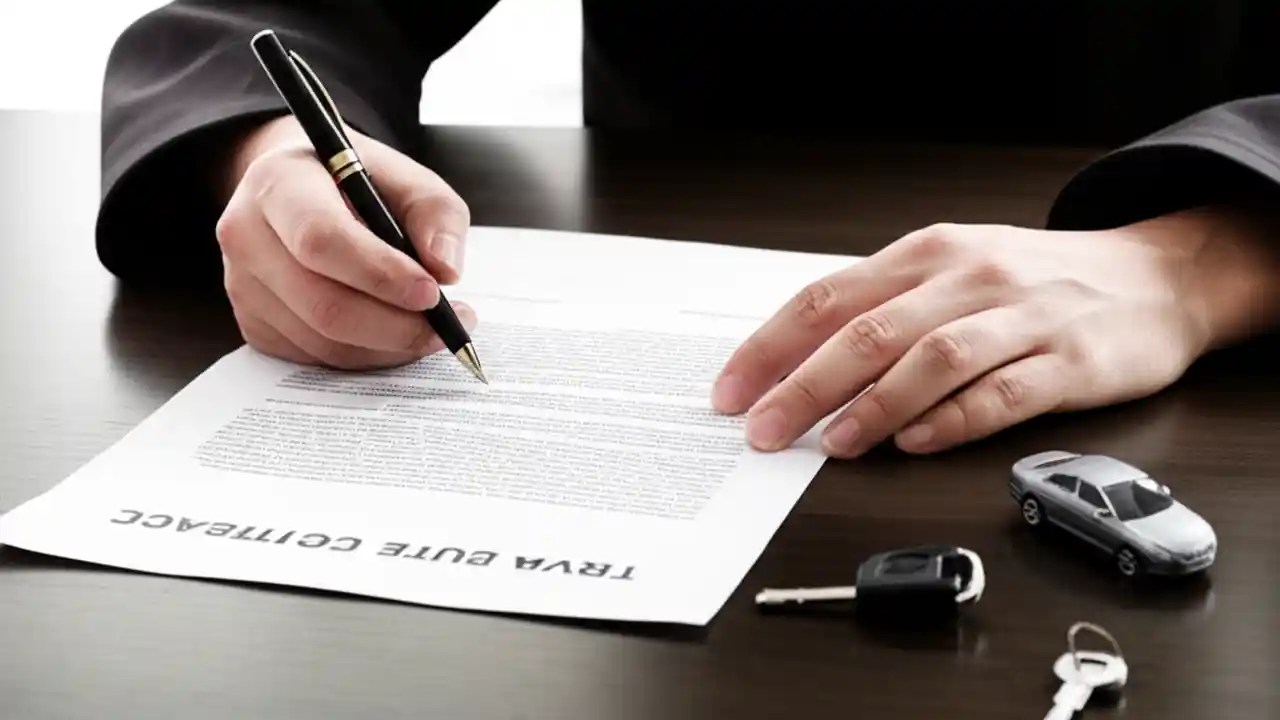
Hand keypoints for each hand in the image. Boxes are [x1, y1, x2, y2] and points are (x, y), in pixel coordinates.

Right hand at [215, 115, 474, 368]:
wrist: (296, 191)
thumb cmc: (355, 183)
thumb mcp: (405, 178)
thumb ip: (435, 214)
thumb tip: (446, 270)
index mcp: (278, 184)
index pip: (322, 239)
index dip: (380, 274)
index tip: (431, 292)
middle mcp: (246, 236)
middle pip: (323, 304)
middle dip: (396, 326)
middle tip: (448, 326)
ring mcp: (242, 286)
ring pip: (323, 342)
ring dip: (389, 347)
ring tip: (431, 328)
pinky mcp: (254, 324)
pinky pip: (316, 359)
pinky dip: (366, 356)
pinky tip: (392, 333)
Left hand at [712, 208, 1279, 455]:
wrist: (1153, 275)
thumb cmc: (1033, 280)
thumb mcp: (951, 271)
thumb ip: (882, 309)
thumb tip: (795, 362)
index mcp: (926, 254)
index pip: (827, 298)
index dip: (771, 347)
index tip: (730, 390)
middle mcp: (967, 278)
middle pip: (869, 332)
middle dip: (804, 386)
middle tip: (763, 430)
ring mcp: (1020, 317)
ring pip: (932, 360)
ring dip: (874, 405)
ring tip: (834, 443)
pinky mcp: (1068, 361)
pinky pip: (1002, 393)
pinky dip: (954, 420)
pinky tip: (916, 442)